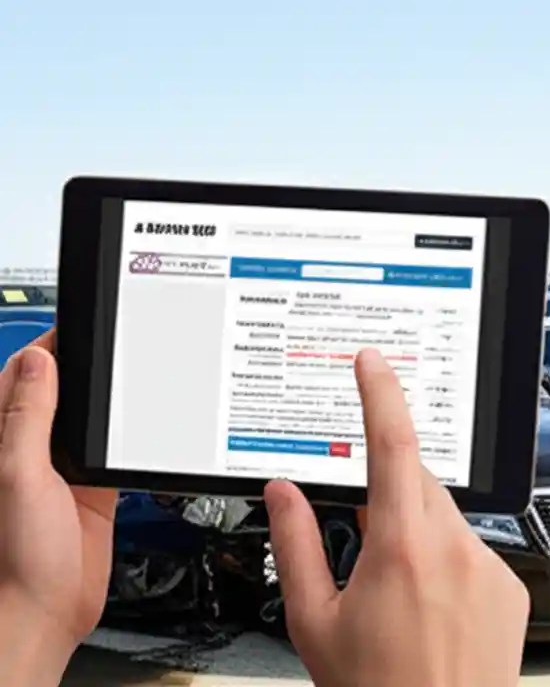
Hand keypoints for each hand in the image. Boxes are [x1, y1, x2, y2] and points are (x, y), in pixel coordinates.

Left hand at [0, 331, 117, 685]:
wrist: (43, 613)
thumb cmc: (12, 557)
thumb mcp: (17, 474)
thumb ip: (28, 416)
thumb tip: (37, 361)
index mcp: (0, 437)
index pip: (24, 374)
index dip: (51, 347)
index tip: (84, 324)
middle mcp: (28, 449)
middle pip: (63, 392)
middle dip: (90, 372)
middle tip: (123, 347)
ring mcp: (61, 469)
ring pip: (92, 420)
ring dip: (112, 406)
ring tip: (138, 381)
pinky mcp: (92, 490)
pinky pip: (115, 453)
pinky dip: (130, 442)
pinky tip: (146, 430)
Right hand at [265, 348, 529, 686]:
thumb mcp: (313, 621)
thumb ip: (295, 545)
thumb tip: (283, 494)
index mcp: (400, 546)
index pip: (392, 444)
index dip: (380, 394)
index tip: (372, 363)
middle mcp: (453, 548)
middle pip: (420, 483)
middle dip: (390, 495)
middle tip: (364, 544)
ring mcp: (488, 567)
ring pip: (448, 518)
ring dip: (420, 534)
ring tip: (399, 597)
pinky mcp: (509, 587)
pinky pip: (473, 552)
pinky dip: (449, 564)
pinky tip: (431, 610)